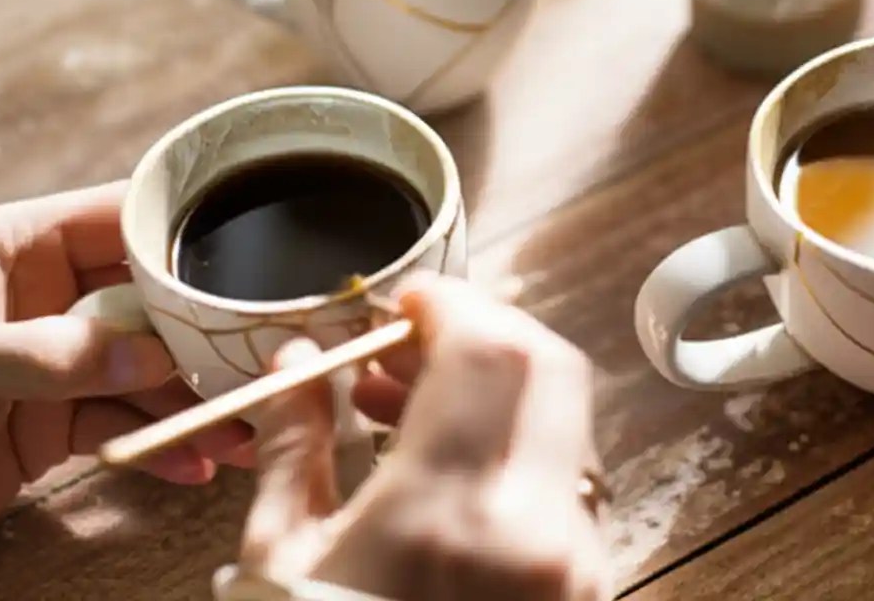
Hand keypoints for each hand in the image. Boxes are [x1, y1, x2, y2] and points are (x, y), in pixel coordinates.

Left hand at [0, 182, 252, 542]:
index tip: (247, 253)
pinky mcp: (47, 426)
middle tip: (263, 357)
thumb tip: (149, 357)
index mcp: (13, 250)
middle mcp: (40, 300)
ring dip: (195, 402)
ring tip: (246, 428)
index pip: (116, 219)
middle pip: (146, 302)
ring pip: (143, 372)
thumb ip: (51, 354)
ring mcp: (49, 364)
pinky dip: (161, 446)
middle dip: (205, 335)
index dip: (182, 232)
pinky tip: (195, 463)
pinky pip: (119, 426)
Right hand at [224, 274, 608, 600]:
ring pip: (564, 420)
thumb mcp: (282, 557)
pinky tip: (448, 467)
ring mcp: (578, 564)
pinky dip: (516, 448)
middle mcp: (537, 531)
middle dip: (480, 333)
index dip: (449, 302)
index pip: (489, 349)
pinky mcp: (591, 587)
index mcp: (449, 514)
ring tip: (403, 405)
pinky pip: (567, 481)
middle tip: (405, 346)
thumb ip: (294, 441)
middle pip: (547, 365)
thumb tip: (297, 358)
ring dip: (497, 389)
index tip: (406, 301)